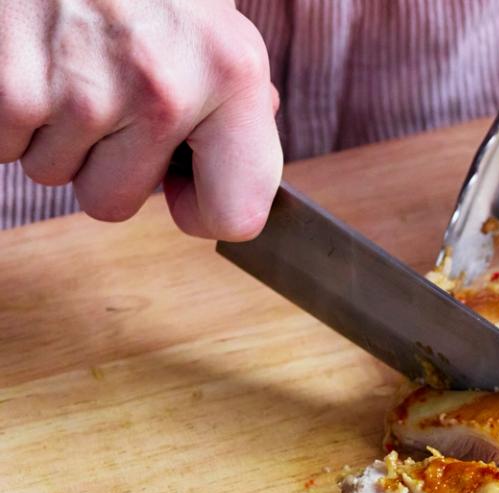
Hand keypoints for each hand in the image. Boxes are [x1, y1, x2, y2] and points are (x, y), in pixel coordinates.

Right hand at [0, 0, 280, 237]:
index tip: (182, 188)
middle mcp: (165, 91)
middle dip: (103, 163)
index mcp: (232, 80)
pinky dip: (9, 116)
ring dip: (54, 134)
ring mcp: (85, 92)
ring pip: (53, 175)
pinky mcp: (14, 88)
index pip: (236, 215)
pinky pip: (3, 146)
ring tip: (68, 67)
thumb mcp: (217, 31)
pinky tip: (31, 62)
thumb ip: (234, 106)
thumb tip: (235, 173)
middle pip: (114, 204)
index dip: (202, 211)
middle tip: (104, 98)